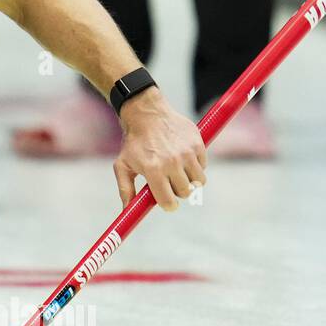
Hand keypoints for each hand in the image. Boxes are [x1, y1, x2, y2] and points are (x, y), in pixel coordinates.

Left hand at [112, 89, 206, 211]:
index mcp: (153, 170)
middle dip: (177, 192)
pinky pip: (203, 166)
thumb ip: (125, 190)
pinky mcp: (198, 144)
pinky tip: (183, 158)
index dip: (168, 205)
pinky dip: (196, 167)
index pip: (168, 201)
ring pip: (198, 183)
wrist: (147, 113)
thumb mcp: (122, 165)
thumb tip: (126, 211)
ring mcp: (187, 153)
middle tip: (169, 183)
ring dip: (189, 181)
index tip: (167, 202)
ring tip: (177, 171)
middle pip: (185, 193)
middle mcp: (172, 163)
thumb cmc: (134, 142)